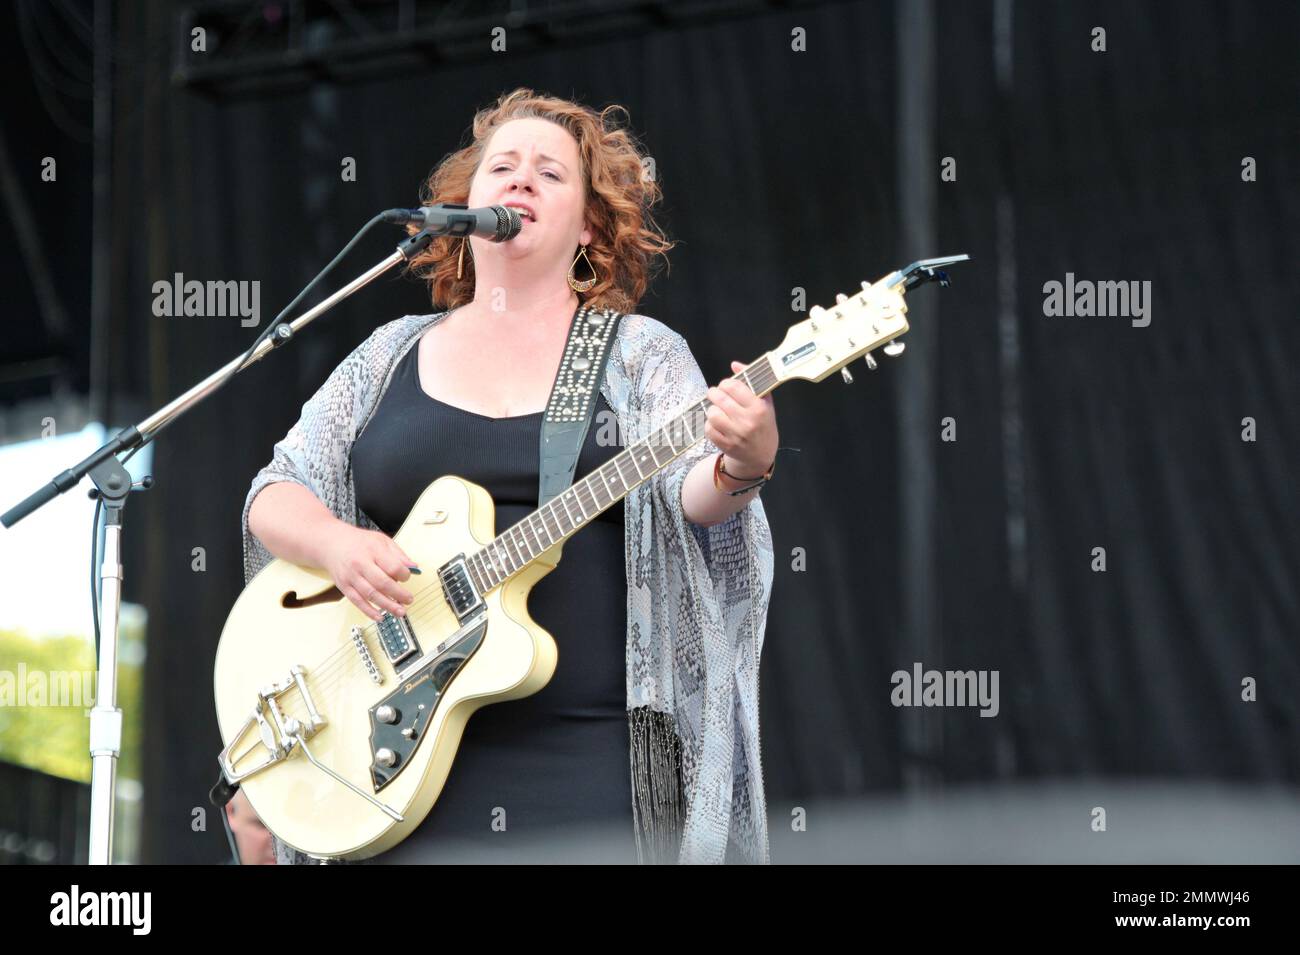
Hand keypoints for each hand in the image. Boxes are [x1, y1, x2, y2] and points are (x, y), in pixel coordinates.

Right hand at [320, 524, 416, 621]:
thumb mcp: (381, 540)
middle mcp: (360, 564)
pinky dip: (369, 611)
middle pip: (382, 583)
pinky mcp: (344, 586)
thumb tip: (414, 567)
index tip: (407, 577)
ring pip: (371, 595)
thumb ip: (398, 554)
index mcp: (373, 550)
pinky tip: (380, 616)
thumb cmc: (359, 542)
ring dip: (387, 606)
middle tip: (409, 600)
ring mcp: (351, 577)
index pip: (392, 566)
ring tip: (400, 611)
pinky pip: (357, 601)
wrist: (331, 544)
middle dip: (398, 594)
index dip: (404, 575)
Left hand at [704, 360, 778, 478]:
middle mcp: (747, 421)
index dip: (726, 383)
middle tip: (716, 394)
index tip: (726, 386)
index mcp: (759, 408)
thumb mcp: (765, 402)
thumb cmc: (763, 424)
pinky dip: (710, 425)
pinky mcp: (726, 445)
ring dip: (712, 410)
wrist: (761, 455)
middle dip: (714, 393)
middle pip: (719, 398)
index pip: (732, 386)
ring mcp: (736, 435)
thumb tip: (734, 365)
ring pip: (712, 413)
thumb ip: (751, 380)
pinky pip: (709, 429)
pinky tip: (717, 424)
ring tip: (719, 410)